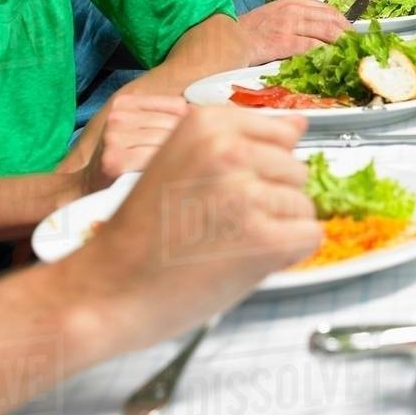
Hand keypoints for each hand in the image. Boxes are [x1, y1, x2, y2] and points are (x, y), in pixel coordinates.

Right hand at [79, 94, 189, 194]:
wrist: (86, 184)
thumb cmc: (121, 156)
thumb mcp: (139, 127)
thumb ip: (165, 116)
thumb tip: (203, 114)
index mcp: (126, 103)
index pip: (178, 106)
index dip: (191, 123)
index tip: (195, 137)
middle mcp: (118, 116)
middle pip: (175, 124)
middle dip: (187, 142)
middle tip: (191, 157)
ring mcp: (114, 137)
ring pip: (167, 142)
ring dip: (178, 156)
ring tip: (178, 167)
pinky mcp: (114, 160)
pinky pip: (155, 159)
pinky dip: (165, 168)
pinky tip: (164, 174)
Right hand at [79, 108, 320, 350]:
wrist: (105, 291)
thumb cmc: (143, 232)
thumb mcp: (182, 160)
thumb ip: (240, 141)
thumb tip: (299, 123)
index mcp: (208, 123)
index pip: (284, 133)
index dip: (262, 168)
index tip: (226, 190)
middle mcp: (230, 149)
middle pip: (296, 169)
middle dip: (270, 198)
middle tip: (219, 224)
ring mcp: (248, 193)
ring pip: (303, 204)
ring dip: (277, 228)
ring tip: (225, 244)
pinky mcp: (264, 239)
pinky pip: (310, 236)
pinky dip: (287, 254)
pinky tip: (245, 262)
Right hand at [238, 0, 348, 64]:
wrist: (227, 40)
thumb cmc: (251, 32)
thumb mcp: (276, 15)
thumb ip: (298, 19)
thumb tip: (321, 31)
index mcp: (293, 1)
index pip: (328, 10)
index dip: (344, 22)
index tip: (353, 33)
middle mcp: (293, 9)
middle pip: (331, 19)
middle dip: (348, 33)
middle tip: (357, 45)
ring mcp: (288, 24)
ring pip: (326, 31)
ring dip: (341, 43)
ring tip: (350, 53)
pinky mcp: (283, 41)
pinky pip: (311, 46)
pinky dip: (325, 53)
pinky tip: (332, 59)